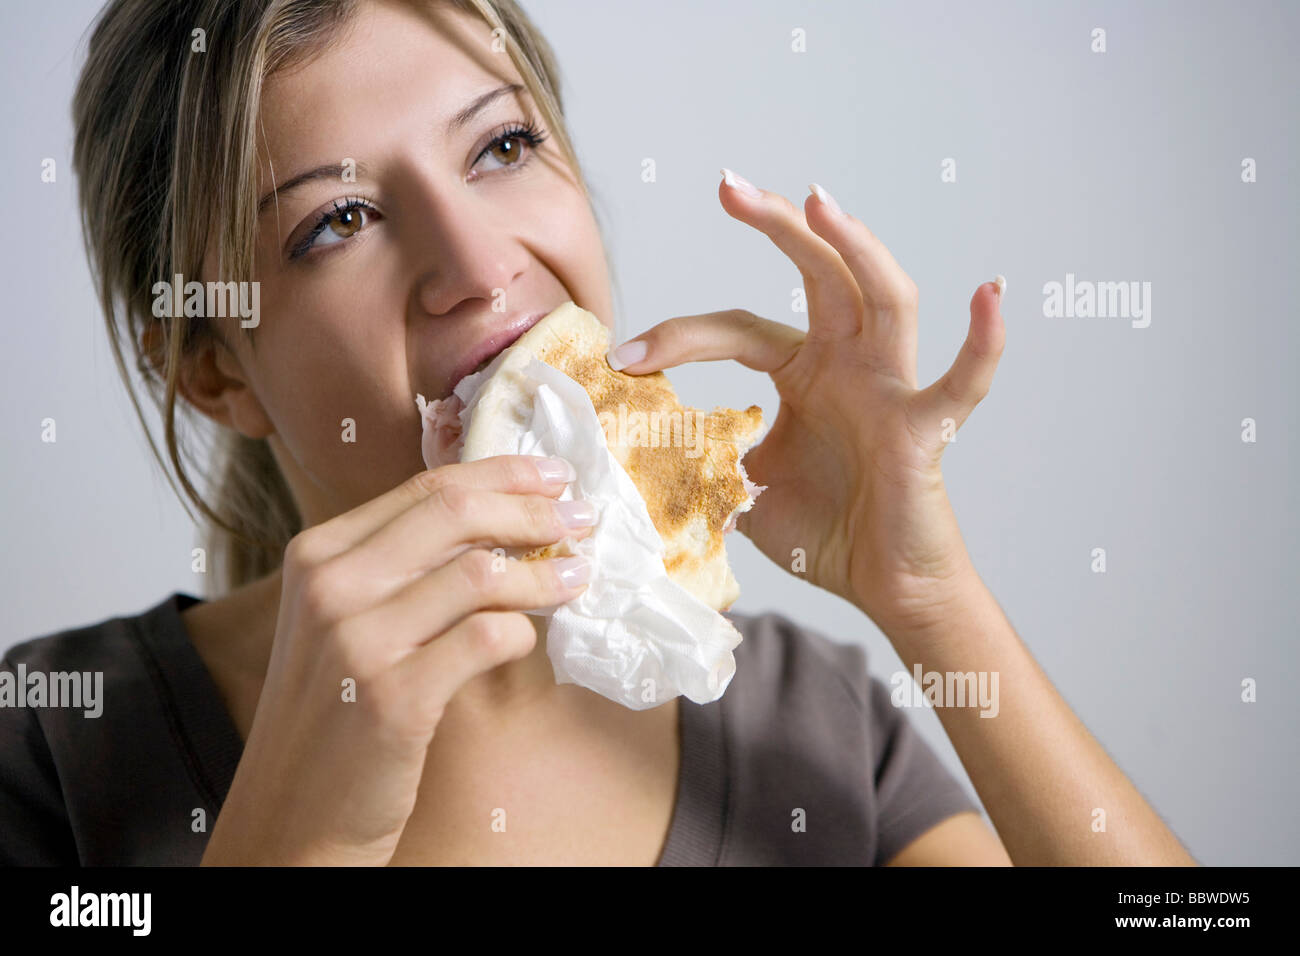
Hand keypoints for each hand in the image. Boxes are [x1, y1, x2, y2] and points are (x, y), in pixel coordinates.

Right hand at [200, 455, 594, 865]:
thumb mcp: (344, 623)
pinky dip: (522, 631)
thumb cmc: (333, 715)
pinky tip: (529, 638)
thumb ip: (401, 568)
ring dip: (544, 575)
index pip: (426, 487)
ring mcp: (358, 640)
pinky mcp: (394, 696)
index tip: (553, 477)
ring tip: (580, 578)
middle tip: (582, 519)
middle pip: (457, 512)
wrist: (290, 816)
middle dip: (534, 511)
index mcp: (318, 554)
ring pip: (482, 573)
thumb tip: (498, 519)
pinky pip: (487, 637)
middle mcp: (331, 585)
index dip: (502, 475)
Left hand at [605, 170, 1004, 634]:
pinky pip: (962, 381)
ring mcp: (889, 387)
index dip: (680, 338)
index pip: (737, 330)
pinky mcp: (926, 427)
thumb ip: (706, 464)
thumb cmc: (827, 533)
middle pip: (818, 274)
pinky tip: (989, 293)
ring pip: (884, 298)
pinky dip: (983, 341)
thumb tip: (642, 463)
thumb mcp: (745, 489)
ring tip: (815, 201)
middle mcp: (848, 364)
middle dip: (775, 225)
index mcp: (802, 372)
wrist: (883, 588)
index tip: (624, 358)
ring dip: (855, 247)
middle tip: (727, 185)